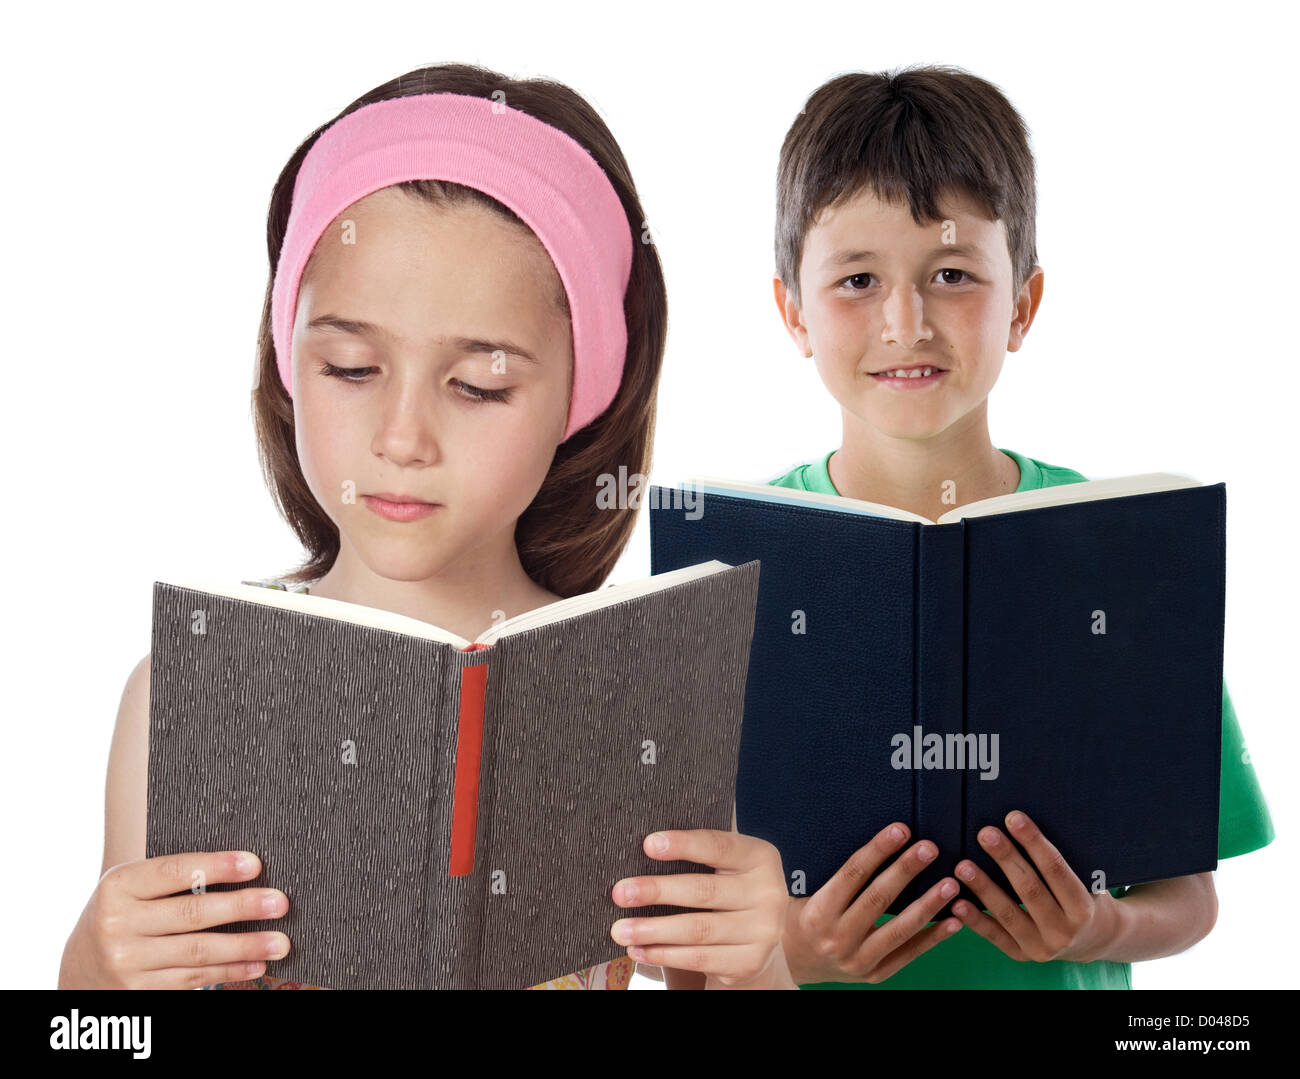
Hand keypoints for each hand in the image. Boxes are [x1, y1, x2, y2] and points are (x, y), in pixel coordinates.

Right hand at [58, 851, 290, 988]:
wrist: (79, 966)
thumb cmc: (122, 912)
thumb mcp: (132, 887)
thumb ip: (175, 877)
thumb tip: (244, 869)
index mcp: (118, 886)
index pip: (176, 870)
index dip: (218, 867)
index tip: (256, 864)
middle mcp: (118, 924)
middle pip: (193, 914)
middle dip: (243, 907)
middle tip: (280, 903)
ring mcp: (127, 963)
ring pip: (198, 952)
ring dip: (246, 947)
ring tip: (280, 941)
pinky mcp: (139, 991)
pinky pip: (194, 978)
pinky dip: (229, 971)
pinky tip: (256, 964)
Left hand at [609, 829, 788, 986]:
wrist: (758, 935)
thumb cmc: (729, 888)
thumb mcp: (727, 865)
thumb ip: (699, 855)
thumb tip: (645, 849)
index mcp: (761, 857)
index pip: (718, 846)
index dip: (683, 844)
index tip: (647, 844)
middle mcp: (769, 893)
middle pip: (703, 891)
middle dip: (656, 891)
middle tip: (620, 893)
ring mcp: (763, 931)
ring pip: (696, 930)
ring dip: (652, 930)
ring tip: (620, 929)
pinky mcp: (749, 962)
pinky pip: (698, 958)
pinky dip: (663, 955)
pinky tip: (639, 950)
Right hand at [781, 822, 961, 984]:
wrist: (790, 963)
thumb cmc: (799, 917)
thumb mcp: (801, 893)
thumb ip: (830, 873)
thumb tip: (866, 837)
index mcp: (818, 912)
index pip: (852, 875)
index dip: (877, 850)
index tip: (900, 830)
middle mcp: (837, 938)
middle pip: (878, 899)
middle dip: (906, 871)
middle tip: (929, 849)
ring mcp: (857, 960)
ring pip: (899, 930)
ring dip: (928, 905)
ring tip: (950, 884)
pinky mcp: (874, 975)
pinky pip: (908, 954)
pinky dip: (932, 938)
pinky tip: (953, 921)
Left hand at [950, 809, 1119, 962]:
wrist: (1095, 941)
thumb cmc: (1087, 898)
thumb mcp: (1090, 882)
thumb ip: (1065, 861)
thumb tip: (1024, 821)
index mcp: (1083, 909)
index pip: (1056, 870)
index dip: (1034, 843)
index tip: (1013, 818)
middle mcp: (1063, 931)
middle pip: (1029, 889)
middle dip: (1006, 859)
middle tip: (985, 833)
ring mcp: (1042, 947)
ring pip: (1007, 914)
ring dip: (983, 888)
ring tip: (962, 866)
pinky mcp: (1022, 955)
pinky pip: (994, 936)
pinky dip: (975, 919)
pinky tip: (957, 903)